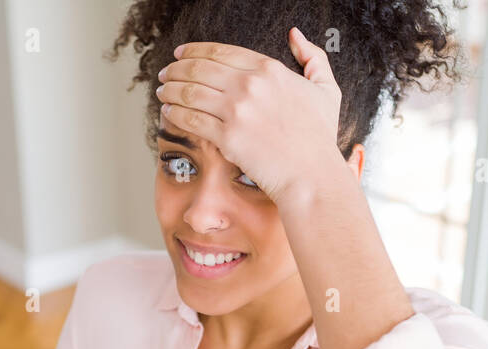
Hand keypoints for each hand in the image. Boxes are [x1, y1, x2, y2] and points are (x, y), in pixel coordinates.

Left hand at [155, 26, 343, 204]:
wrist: (312, 175)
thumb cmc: (320, 138)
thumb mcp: (325, 90)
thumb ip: (313, 57)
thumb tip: (295, 34)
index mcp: (270, 70)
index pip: (221, 52)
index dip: (194, 50)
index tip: (181, 54)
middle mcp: (250, 86)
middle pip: (200, 68)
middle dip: (176, 68)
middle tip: (165, 73)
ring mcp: (237, 112)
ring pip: (190, 92)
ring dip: (170, 89)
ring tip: (162, 91)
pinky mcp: (227, 138)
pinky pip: (191, 120)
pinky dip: (175, 113)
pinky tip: (168, 112)